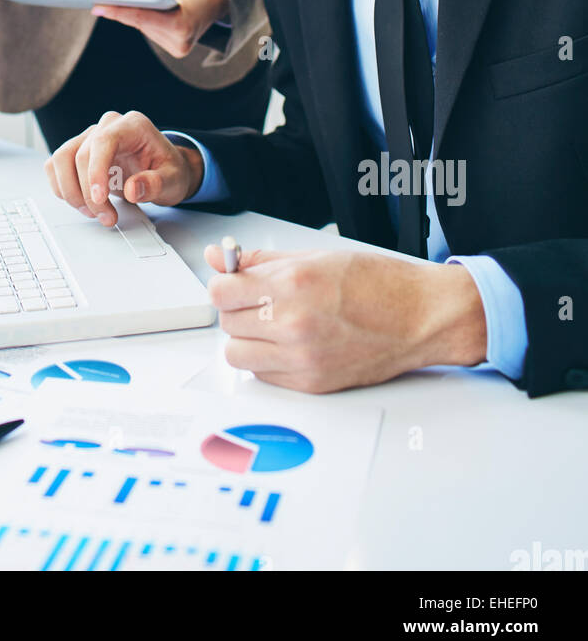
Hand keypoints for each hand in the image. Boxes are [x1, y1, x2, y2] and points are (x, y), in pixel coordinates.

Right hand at [45, 109, 203, 226]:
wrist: (163, 171)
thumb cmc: (167, 171)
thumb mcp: (174, 180)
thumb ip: (156, 184)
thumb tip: (133, 189)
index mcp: (132, 126)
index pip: (104, 141)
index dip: (96, 171)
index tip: (100, 199)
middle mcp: (108, 126)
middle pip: (81, 155)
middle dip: (89, 193)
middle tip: (106, 217)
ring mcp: (90, 137)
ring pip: (62, 159)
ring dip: (71, 191)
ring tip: (93, 212)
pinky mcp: (77, 151)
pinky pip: (56, 166)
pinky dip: (63, 188)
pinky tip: (82, 202)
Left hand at [90, 0, 228, 57]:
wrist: (218, 2)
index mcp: (181, 24)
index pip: (142, 17)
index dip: (118, 10)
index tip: (97, 6)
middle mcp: (180, 41)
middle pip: (141, 24)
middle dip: (122, 11)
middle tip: (98, 4)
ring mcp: (178, 49)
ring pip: (144, 29)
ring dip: (133, 16)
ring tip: (116, 5)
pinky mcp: (176, 50)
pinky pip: (151, 32)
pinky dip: (145, 21)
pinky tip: (139, 12)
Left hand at [203, 246, 488, 392]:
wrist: (420, 317)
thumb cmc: (378, 283)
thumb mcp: (315, 256)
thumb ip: (259, 260)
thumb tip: (219, 256)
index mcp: (293, 285)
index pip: (221, 292)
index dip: (224, 285)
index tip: (234, 283)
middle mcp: (294, 324)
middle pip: (226, 323)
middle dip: (237, 310)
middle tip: (259, 301)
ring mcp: (301, 359)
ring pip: (238, 354)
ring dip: (248, 338)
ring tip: (272, 325)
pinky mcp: (311, 384)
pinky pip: (263, 375)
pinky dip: (267, 360)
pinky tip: (289, 344)